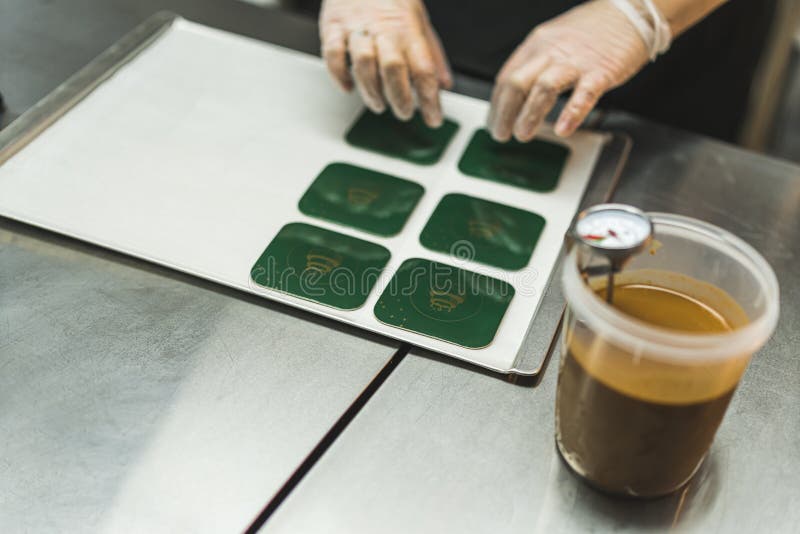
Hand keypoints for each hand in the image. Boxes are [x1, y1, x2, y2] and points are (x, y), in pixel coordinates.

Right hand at [320, 0, 452, 127]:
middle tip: (405, 113)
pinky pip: (333, 55)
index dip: (430, 98)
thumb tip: (444, 84)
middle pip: (393, 68)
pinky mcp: (333, 27)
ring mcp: (357, 28)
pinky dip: (339, 76)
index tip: (434, 118)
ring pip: (364, 63)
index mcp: (408, 29)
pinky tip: (348, 87)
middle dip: (401, 97)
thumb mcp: (420, 21)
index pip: (424, 69)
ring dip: (372, 91)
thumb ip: (432, 54)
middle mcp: (383, 29)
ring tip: (379, 104)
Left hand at [488, 0, 649, 140]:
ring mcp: (576, 61)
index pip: (507, 77)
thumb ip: (535, 66)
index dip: (496, 105)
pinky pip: (584, 93)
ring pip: (544, 88)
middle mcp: (552, 51)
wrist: (631, 11)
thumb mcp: (554, 41)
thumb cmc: (593, 31)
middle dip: (505, 113)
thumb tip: (515, 95)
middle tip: (502, 134)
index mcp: (537, 45)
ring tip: (523, 134)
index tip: (494, 123)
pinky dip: (572, 113)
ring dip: (530, 115)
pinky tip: (564, 129)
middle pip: (517, 83)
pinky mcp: (602, 70)